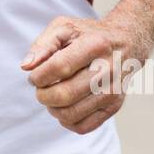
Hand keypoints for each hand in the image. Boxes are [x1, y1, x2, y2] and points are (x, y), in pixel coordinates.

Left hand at [20, 15, 150, 134]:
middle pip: (64, 95)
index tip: (33, 77)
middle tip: (41, 88)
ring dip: (52, 109)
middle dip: (42, 95)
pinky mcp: (114, 106)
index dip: (38, 76)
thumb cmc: (89, 35)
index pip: (59, 67)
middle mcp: (108, 70)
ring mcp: (113, 91)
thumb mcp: (65, 27)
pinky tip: (64, 106)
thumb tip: (26, 67)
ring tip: (51, 96)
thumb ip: (42, 44)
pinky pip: (82, 126)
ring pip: (71, 114)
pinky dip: (66, 121)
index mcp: (95, 45)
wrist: (126, 43)